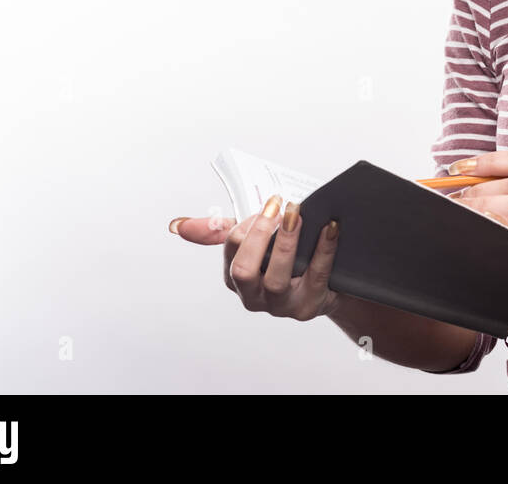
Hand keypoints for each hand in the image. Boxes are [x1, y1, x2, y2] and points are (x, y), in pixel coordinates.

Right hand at [168, 197, 340, 320]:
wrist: (330, 285)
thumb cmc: (286, 258)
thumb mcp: (254, 241)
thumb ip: (219, 230)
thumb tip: (176, 225)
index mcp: (234, 277)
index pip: (231, 247)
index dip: (250, 223)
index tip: (270, 202)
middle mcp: (253, 295)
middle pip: (244, 269)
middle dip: (259, 235)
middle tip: (278, 205)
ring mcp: (280, 305)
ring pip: (277, 278)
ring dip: (288, 241)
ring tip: (299, 213)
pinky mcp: (308, 305)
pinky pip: (316, 276)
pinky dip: (323, 249)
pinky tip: (330, 227)